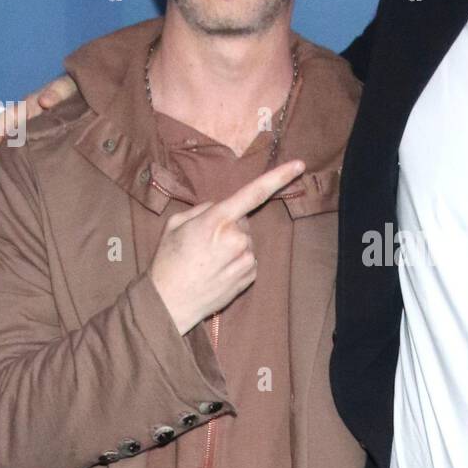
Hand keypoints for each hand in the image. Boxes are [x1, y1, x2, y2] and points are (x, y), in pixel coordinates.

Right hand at [0, 74, 78, 188]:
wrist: (82, 95)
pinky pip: (10, 158)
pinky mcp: (28, 146)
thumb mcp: (67, 88)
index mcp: (29, 107)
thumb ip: (57, 92)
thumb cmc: (74, 90)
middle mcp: (21, 121)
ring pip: (0, 149)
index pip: (8, 118)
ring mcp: (23, 134)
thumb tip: (44, 101)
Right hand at [150, 159, 304, 334]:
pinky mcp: (250, 277)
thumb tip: (220, 207)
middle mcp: (236, 239)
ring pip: (246, 241)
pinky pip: (248, 259)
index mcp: (216, 220)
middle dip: (228, 226)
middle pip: (243, 221)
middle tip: (204, 243)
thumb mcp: (176, 225)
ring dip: (232, 246)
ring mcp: (246, 259)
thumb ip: (202, 209)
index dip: (279, 177)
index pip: (253, 193)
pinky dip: (236, 262)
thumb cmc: (168, 262)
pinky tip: (217, 271)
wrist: (169, 303)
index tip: (299, 165)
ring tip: (208, 260)